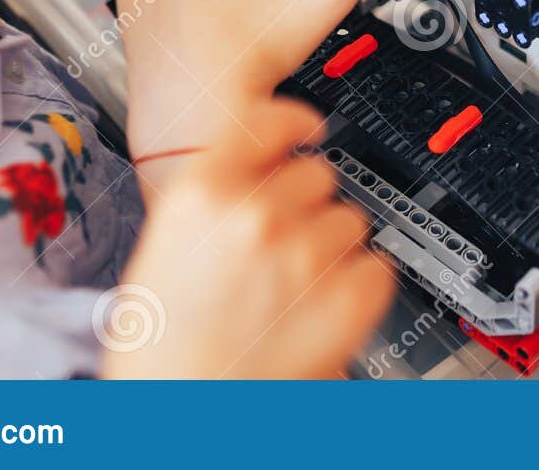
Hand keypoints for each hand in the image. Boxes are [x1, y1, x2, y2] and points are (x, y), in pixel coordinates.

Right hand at [101, 100, 394, 378]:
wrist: (180, 416)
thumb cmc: (163, 349)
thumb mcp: (164, 249)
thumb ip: (215, 199)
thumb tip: (263, 172)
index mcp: (203, 194)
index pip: (269, 122)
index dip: (295, 122)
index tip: (308, 127)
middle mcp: (257, 214)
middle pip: (318, 173)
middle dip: (306, 205)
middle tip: (281, 248)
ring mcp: (307, 254)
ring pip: (349, 220)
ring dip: (332, 248)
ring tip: (294, 290)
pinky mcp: (349, 296)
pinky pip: (375, 267)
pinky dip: (358, 287)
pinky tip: (322, 310)